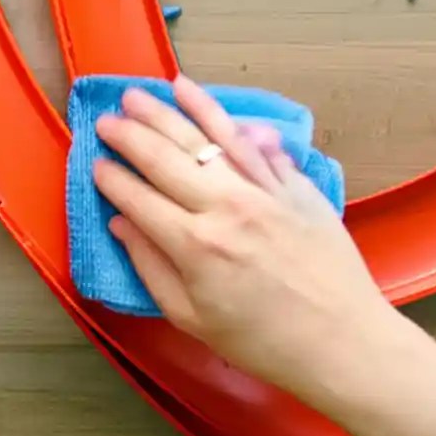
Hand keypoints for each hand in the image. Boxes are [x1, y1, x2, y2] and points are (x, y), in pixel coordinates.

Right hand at [93, 76, 393, 391]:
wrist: (342, 341)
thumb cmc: (262, 341)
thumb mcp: (192, 318)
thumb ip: (151, 267)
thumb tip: (120, 223)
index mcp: (195, 245)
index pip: (138, 198)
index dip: (111, 178)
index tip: (94, 162)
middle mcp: (226, 207)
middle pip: (167, 157)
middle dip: (130, 133)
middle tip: (107, 117)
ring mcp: (263, 189)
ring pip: (207, 137)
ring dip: (169, 111)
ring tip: (142, 93)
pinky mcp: (293, 184)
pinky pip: (252, 142)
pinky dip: (223, 117)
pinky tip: (200, 97)